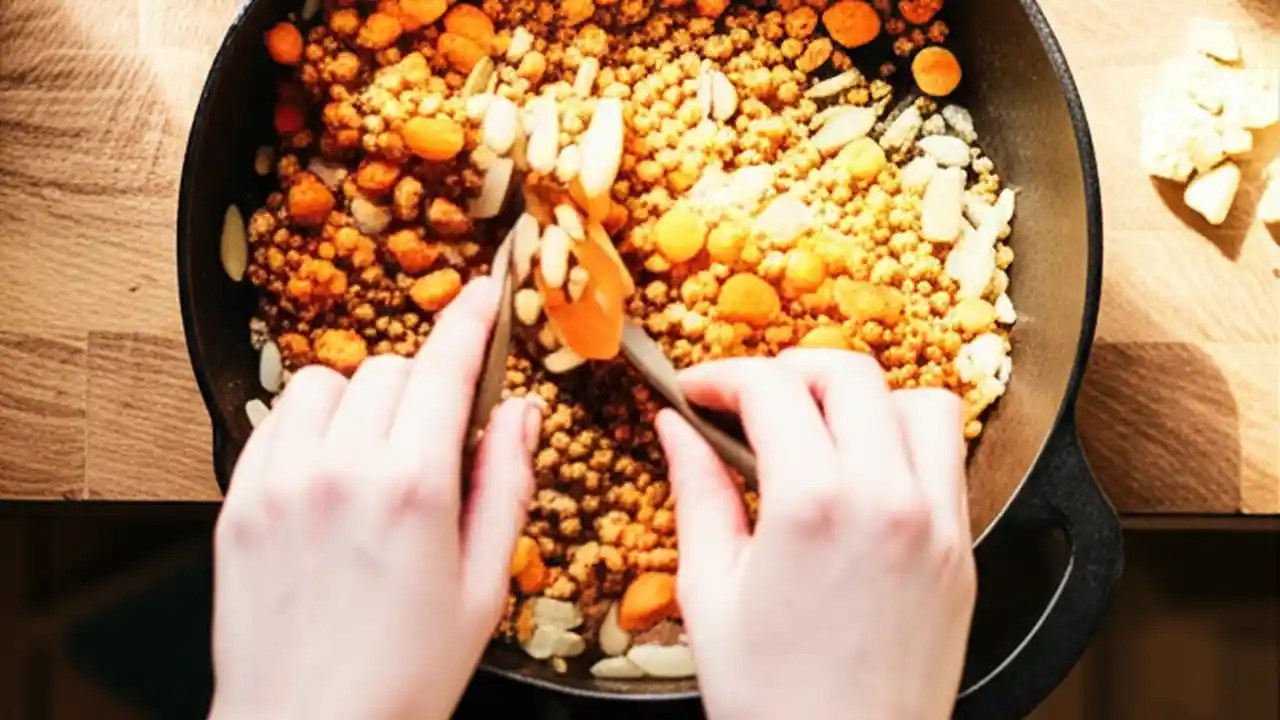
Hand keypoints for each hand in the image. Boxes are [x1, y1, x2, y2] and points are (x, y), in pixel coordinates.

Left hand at [210, 279, 538, 719]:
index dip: (471, 319)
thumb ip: (506, 485)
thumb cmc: (407, 675)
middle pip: (389, 369)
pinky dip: (309, 427)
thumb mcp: (484, 587)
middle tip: (434, 444)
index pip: (444, 366)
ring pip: (327, 383)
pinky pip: (276, 420)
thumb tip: (520, 413)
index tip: (485, 291)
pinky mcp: (238, 501)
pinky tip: (328, 474)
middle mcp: (340, 469)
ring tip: (374, 458)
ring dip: (360, 402)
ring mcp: (280, 482)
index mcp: (413, 488)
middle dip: (422, 389)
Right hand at [658, 350, 975, 719]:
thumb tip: (677, 429)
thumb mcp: (708, 591)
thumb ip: (697, 492)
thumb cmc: (770, 698)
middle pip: (850, 373)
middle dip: (790, 370)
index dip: (723, 375)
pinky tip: (864, 474)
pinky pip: (948, 459)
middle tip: (752, 401)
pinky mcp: (963, 551)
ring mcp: (937, 523)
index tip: (698, 392)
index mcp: (813, 503)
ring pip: (919, 401)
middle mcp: (887, 497)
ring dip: (865, 397)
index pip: (772, 388)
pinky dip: (907, 441)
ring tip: (820, 431)